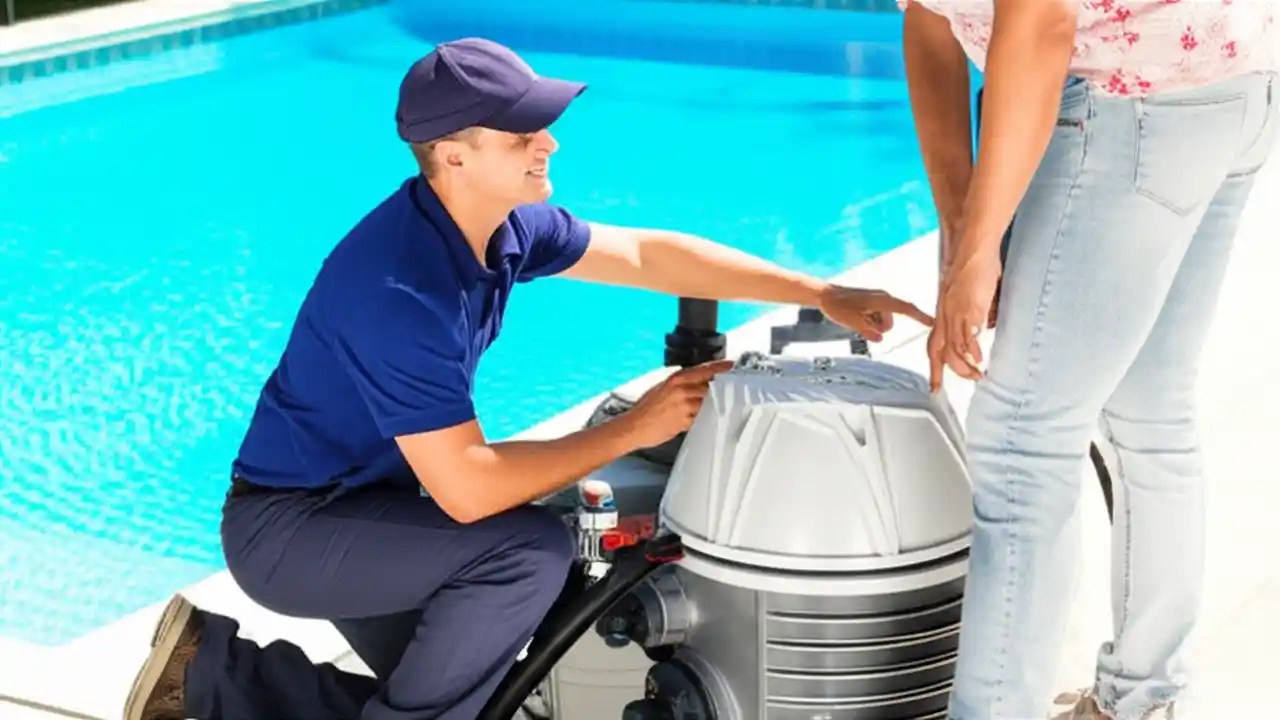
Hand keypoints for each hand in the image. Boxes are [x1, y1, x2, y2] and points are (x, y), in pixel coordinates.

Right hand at [623, 359, 734, 448]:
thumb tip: (697, 383)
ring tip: (722, 406)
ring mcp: (684, 405)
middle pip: (711, 386)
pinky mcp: (685, 421)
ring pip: (709, 402)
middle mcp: (682, 389)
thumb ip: (680, 384)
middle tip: (732, 389)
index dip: (720, 367)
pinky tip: (710, 419)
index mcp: (676, 379)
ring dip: (716, 404)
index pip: (704, 369)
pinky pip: (703, 418)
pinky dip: (707, 418)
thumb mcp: (661, 388)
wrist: (633, 426)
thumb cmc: (645, 409)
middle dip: (722, 388)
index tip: (731, 366)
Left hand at [817, 285, 933, 341]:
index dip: (920, 316)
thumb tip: (880, 338)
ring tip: (854, 318)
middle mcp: (883, 299)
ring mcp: (877, 301)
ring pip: (883, 323)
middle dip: (878, 328)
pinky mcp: (872, 304)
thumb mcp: (852, 322)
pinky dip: (868, 322)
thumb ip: (868, 331)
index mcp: (882, 301)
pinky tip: (855, 317)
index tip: (934, 322)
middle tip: (858, 323)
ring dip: (871, 325)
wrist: (825, 295)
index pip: (906, 309)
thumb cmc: (838, 307)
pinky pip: (876, 319)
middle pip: (889, 323)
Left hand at [929, 250, 1001, 391]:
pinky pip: (965, 335)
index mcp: (943, 312)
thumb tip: (981, 325)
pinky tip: (978, 359)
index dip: (934, 364)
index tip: (934, 383)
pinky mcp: (967, 308)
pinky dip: (971, 350)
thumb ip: (974, 311)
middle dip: (937, 373)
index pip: (934, 344)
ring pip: (952, 348)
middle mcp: (945, 315)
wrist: (973, 248)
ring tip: (976, 375)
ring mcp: (955, 312)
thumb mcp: (969, 293)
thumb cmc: (974, 265)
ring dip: (964, 366)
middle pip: (936, 351)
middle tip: (939, 389)